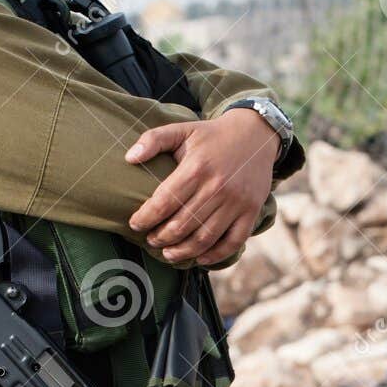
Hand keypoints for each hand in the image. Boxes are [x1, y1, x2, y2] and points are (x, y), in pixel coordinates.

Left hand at [124, 108, 278, 264]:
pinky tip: (200, 257)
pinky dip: (216, 255)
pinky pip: (233, 241)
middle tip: (151, 240)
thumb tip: (129, 157)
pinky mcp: (252, 211)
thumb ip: (154, 139)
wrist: (257, 134)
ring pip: (204, 238)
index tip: (135, 224)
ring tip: (168, 253)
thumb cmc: (213, 135)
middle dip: (161, 237)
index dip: (146, 217)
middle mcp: (217, 187)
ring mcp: (236, 202)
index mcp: (197, 168)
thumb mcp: (183, 128)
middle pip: (182, 225)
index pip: (164, 202)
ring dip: (183, 251)